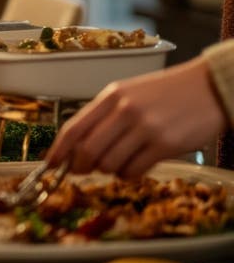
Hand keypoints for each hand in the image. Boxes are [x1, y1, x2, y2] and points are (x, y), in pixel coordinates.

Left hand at [45, 57, 227, 178]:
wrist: (212, 87)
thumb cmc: (168, 93)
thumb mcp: (130, 94)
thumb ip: (104, 117)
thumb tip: (77, 149)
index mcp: (112, 96)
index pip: (73, 128)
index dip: (57, 150)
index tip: (50, 165)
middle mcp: (125, 110)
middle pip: (87, 151)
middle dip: (80, 167)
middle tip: (83, 170)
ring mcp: (145, 128)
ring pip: (109, 164)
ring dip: (109, 170)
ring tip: (120, 161)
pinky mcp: (165, 144)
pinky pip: (133, 171)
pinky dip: (128, 175)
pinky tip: (136, 166)